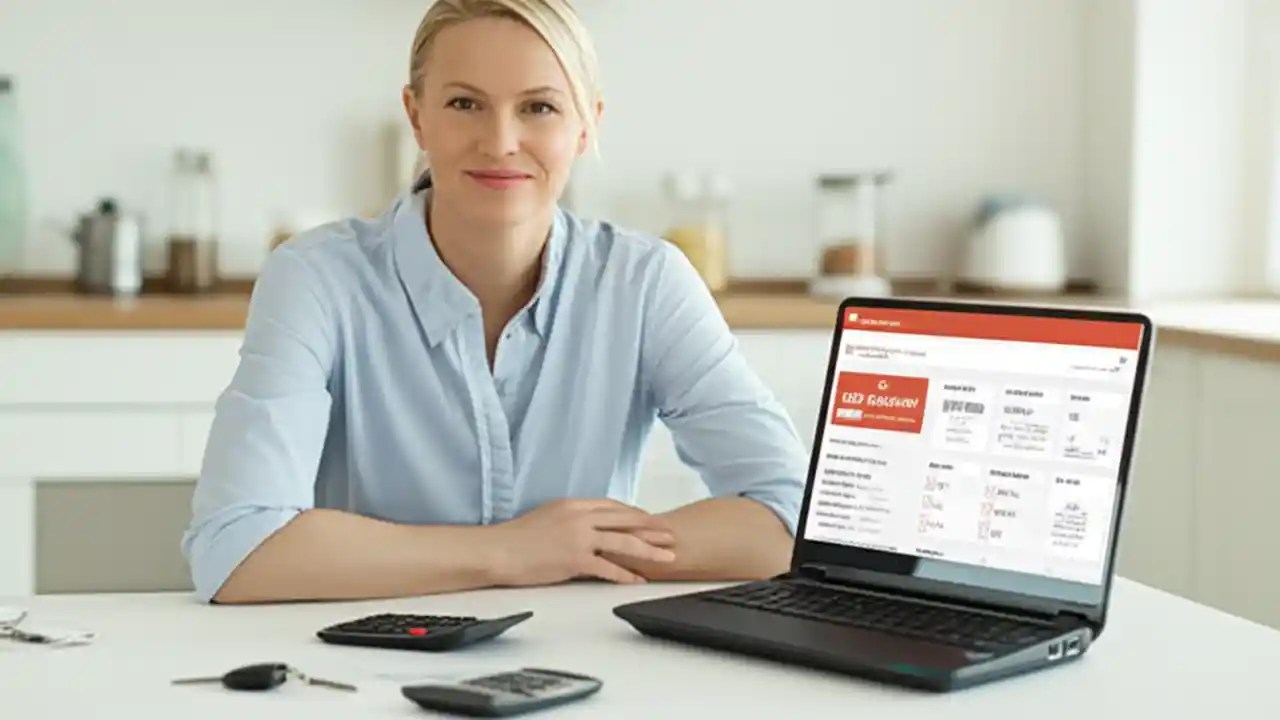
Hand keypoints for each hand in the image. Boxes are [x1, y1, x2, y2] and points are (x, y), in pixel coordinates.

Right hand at [487, 499, 676, 585]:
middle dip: (651, 528)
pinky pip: (608, 567)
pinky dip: (626, 574)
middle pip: (624, 520)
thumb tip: (587, 528)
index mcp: (573, 504)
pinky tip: (638, 580)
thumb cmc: (516, 538)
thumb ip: (571, 519)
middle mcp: (580, 517)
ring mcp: (579, 538)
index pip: (612, 506)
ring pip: (623, 542)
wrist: (498, 551)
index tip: (649, 520)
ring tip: (667, 557)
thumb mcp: (547, 516)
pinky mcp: (575, 559)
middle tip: (670, 534)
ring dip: (649, 550)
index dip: (634, 514)